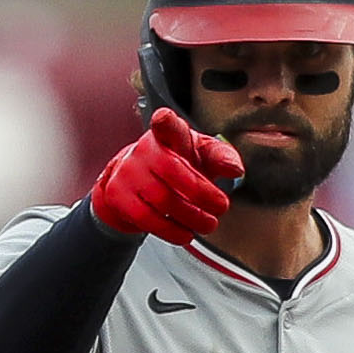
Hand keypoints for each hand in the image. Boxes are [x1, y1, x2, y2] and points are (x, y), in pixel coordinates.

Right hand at [87, 109, 243, 244]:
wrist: (137, 181)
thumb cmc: (175, 164)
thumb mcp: (201, 154)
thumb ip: (221, 157)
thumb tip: (235, 169)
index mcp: (167, 134)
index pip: (164, 123)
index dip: (164, 121)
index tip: (162, 118)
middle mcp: (144, 150)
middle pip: (173, 171)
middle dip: (203, 194)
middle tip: (220, 207)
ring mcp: (128, 172)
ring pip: (162, 200)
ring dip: (191, 218)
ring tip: (208, 224)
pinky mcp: (117, 196)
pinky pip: (146, 219)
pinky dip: (171, 231)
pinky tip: (184, 233)